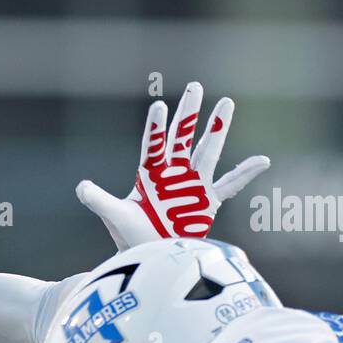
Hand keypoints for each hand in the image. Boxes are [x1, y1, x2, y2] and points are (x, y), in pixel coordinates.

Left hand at [76, 82, 269, 248]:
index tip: (160, 106)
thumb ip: (99, 200)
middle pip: (182, 138)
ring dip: (217, 129)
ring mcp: (193, 185)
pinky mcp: (208, 201)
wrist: (152, 256)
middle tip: (194, 87)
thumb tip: (80, 188)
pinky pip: (230, 184)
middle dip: (188, 114)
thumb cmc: (132, 235)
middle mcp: (173, 174)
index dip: (157, 127)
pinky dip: (245, 173)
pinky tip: (262, 160)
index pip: (154, 144)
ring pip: (207, 151)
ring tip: (226, 103)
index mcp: (150, 174)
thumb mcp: (116, 216)